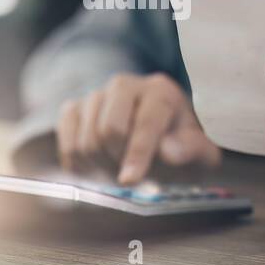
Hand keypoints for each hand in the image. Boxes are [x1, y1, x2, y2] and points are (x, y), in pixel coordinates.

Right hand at [56, 73, 220, 184]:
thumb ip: (189, 149)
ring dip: (98, 165)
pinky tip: (94, 167)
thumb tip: (167, 150)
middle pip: (108, 129)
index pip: (146, 122)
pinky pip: (65, 134)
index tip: (130, 180)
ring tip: (115, 171)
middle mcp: (125, 85)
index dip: (138, 154)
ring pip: (85, 137)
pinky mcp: (75, 108)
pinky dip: (76, 158)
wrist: (162, 137)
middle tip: (128, 177)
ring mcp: (97, 94)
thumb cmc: (181, 145)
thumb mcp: (199, 151)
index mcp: (160, 91)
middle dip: (117, 161)